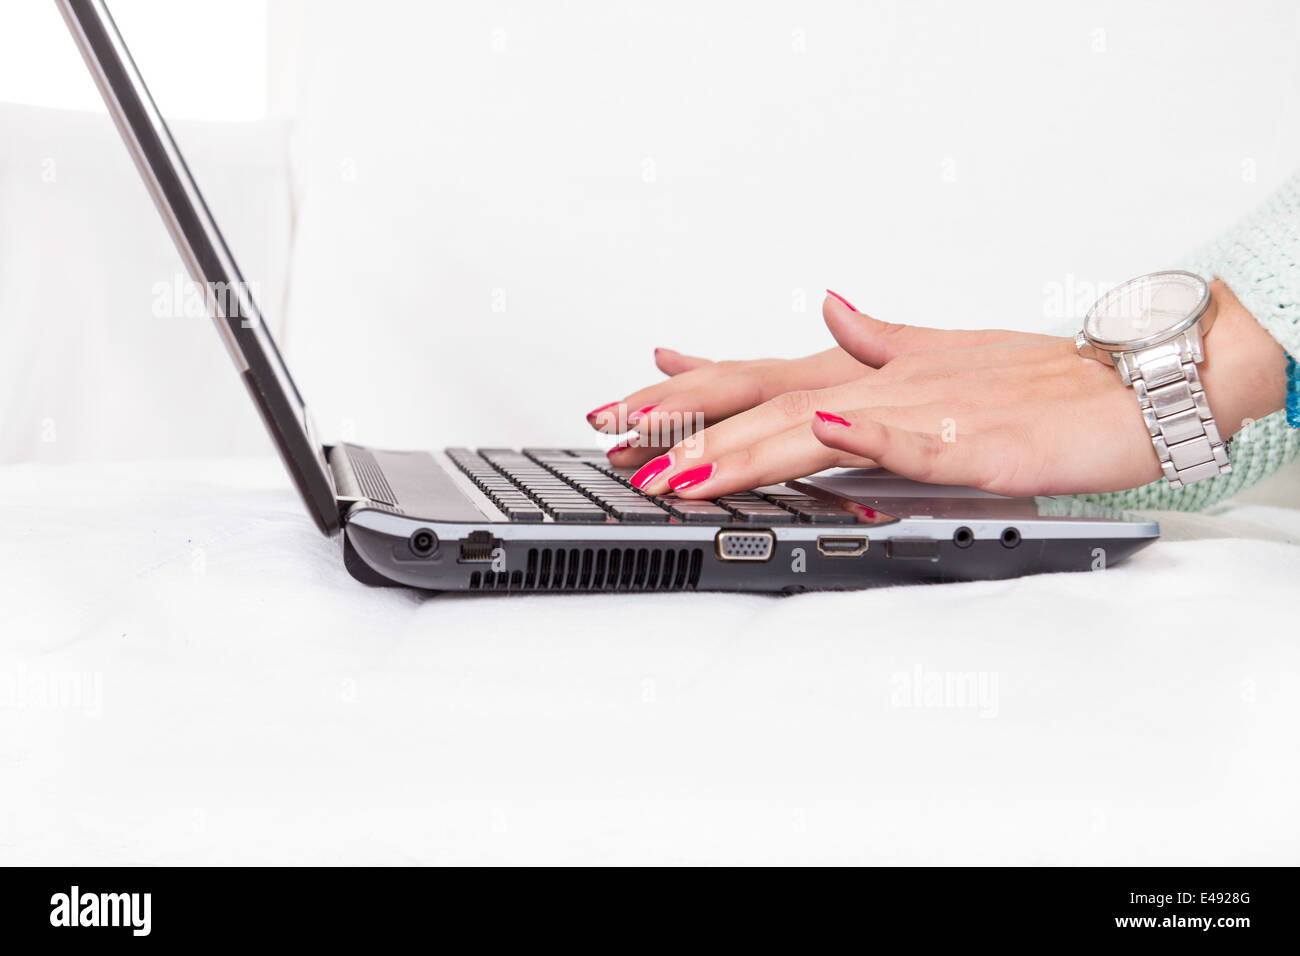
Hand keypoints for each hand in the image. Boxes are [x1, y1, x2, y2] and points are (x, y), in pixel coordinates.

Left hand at [618, 283, 1285, 498]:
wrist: (1125, 388)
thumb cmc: (1039, 381)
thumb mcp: (942, 358)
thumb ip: (880, 337)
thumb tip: (828, 309)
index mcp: (869, 375)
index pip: (761, 379)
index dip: (689, 393)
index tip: (624, 409)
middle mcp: (882, 387)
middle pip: (767, 403)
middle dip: (688, 426)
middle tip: (618, 443)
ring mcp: (925, 413)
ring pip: (820, 425)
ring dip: (747, 444)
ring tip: (682, 465)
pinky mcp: (976, 442)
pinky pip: (915, 442)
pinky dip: (866, 437)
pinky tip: (825, 431)